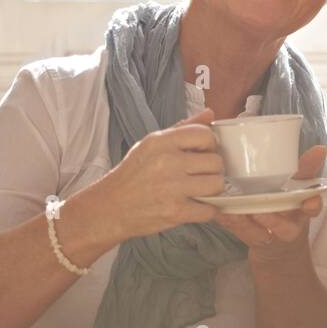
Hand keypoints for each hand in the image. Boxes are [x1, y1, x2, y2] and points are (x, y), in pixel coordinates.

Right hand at [95, 107, 224, 239]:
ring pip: (217, 184)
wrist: (110, 207)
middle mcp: (167, 162)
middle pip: (215, 161)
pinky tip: (196, 206)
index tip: (204, 152)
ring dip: (213, 189)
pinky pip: (209, 210)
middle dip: (213, 169)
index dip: (210, 144)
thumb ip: (182, 128)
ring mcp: (171, 188)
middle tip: (202, 174)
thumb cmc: (132, 175)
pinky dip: (207, 210)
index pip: (205, 134)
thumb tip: (209, 114)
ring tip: (201, 189)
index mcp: (160, 142)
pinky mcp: (174, 212)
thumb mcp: (151, 145)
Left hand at [214, 144, 326, 263]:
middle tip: (259, 210)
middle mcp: (287, 228)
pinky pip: (237, 232)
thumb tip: (320, 148)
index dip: (311, 207)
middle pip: (282, 227)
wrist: (276, 244)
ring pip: (256, 233)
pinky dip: (227, 222)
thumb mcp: (300, 188)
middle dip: (271, 219)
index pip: (312, 210)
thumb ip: (307, 169)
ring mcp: (267, 235)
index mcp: (301, 213)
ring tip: (234, 212)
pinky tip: (218, 211)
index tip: (309, 202)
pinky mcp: (247, 238)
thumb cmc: (287, 208)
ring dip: (244, 224)